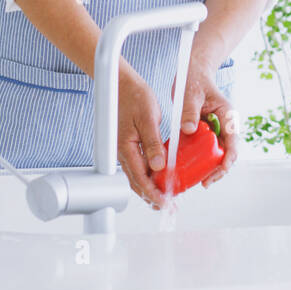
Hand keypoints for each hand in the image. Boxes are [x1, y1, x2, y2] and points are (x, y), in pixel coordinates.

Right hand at [116, 64, 167, 208]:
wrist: (122, 83)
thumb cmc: (134, 96)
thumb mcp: (149, 118)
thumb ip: (153, 144)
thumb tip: (159, 166)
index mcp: (126, 147)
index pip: (140, 178)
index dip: (153, 192)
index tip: (165, 202)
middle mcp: (123, 151)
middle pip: (137, 182)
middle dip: (152, 196)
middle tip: (167, 206)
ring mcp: (124, 149)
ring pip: (137, 176)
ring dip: (150, 188)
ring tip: (165, 197)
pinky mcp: (129, 145)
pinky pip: (138, 166)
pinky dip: (148, 176)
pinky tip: (159, 177)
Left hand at [176, 58, 238, 187]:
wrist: (192, 72)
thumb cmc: (194, 80)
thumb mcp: (191, 94)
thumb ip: (189, 111)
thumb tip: (188, 129)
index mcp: (227, 116)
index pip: (233, 143)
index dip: (228, 159)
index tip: (219, 170)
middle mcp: (224, 125)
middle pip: (226, 153)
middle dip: (218, 170)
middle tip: (205, 182)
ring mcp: (216, 129)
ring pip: (216, 153)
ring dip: (209, 167)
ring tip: (196, 180)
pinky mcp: (206, 131)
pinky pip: (205, 148)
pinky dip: (199, 159)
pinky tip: (188, 167)